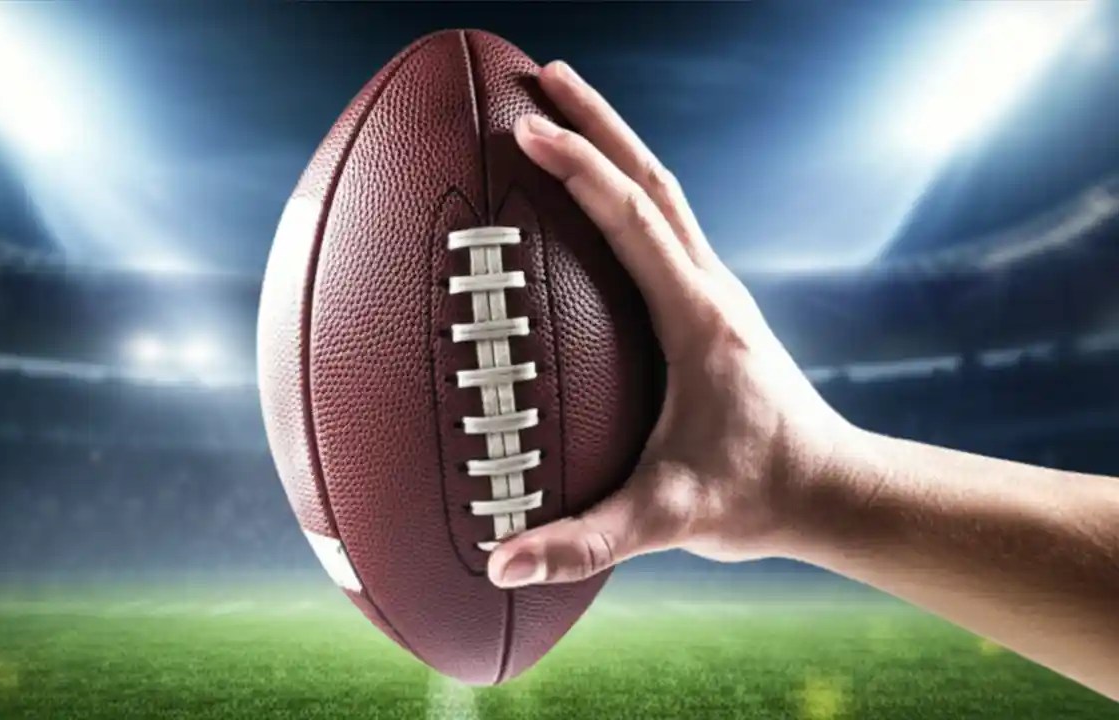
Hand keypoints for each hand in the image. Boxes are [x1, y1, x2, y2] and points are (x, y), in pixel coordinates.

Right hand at [488, 61, 854, 587]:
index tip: (527, 129)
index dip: (582, 169)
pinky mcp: (707, 307)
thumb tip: (502, 560)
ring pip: (662, 192)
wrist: (832, 488)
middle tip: (538, 77)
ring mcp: (712, 291)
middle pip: (653, 177)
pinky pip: (661, 225)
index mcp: (699, 319)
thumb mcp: (671, 519)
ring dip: (612, 142)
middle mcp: (710, 288)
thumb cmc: (758, 496)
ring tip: (558, 107)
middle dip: (596, 120)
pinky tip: (591, 195)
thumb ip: (586, 541)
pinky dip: (622, 187)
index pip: (636, 220)